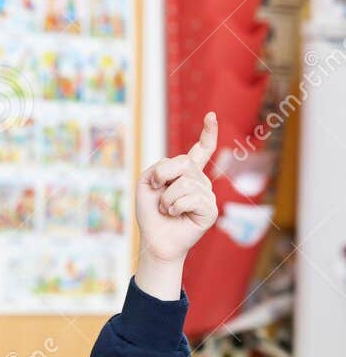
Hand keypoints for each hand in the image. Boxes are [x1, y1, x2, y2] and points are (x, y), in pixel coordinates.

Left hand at [135, 112, 218, 297]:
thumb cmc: (150, 213)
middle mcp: (200, 180)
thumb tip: (181, 173)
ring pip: (184, 183)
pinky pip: (190, 198)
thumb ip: (159, 167)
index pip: (202, 149)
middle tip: (158, 192)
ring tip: (166, 209)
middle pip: (183, 162)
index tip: (211, 116)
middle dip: (162, 176)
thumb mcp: (146, 183)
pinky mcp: (210, 210)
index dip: (208, 132)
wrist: (153, 240)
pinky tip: (175, 215)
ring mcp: (208, 194)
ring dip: (166, 199)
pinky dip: (174, 207)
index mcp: (187, 172)